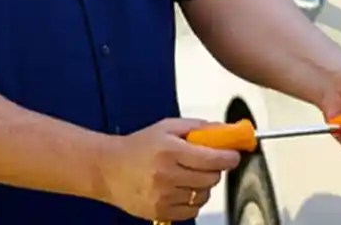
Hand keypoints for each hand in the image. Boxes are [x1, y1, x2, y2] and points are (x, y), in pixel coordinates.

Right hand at [101, 118, 240, 221]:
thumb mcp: (167, 127)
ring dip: (203, 185)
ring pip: (203, 195)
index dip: (229, 157)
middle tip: (208, 162)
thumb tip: (226, 131)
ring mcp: (163, 197)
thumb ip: (199, 127)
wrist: (107, 169)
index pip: (212, 159)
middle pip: (211, 178)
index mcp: (170, 151)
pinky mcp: (159, 212)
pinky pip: (191, 210)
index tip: (233, 155)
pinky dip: (193, 201)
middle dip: (215, 169)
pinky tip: (182, 189)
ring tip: (189, 175)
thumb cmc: (138, 146)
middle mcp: (166, 176)